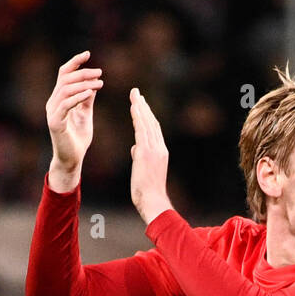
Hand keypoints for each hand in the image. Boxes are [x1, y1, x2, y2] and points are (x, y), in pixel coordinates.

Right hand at [46, 50, 103, 189]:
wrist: (72, 160)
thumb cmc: (78, 139)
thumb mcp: (86, 114)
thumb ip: (87, 99)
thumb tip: (94, 83)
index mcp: (59, 98)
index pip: (64, 74)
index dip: (75, 62)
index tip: (88, 54)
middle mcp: (53, 102)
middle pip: (66, 79)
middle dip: (83, 73)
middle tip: (100, 73)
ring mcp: (52, 112)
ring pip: (65, 90)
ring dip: (83, 84)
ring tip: (99, 83)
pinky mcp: (54, 123)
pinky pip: (65, 105)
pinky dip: (78, 97)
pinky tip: (90, 94)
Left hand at [129, 88, 171, 224]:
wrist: (153, 202)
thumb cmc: (148, 192)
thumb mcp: (143, 171)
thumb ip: (140, 157)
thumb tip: (135, 149)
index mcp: (161, 152)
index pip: (154, 129)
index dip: (147, 116)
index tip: (141, 105)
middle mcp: (159, 148)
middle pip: (152, 122)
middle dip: (144, 106)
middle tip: (136, 93)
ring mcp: (154, 150)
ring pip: (147, 123)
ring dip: (140, 107)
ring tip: (134, 95)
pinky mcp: (146, 153)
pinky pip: (141, 130)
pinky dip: (138, 117)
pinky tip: (134, 106)